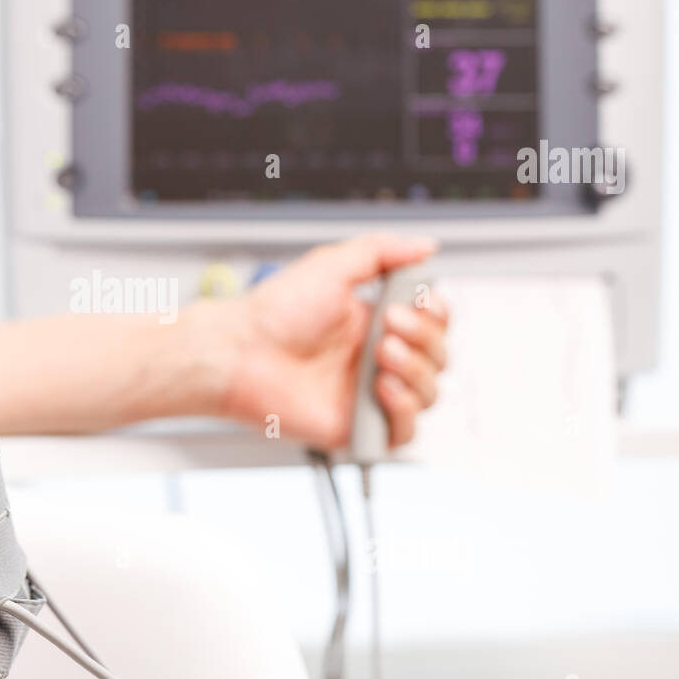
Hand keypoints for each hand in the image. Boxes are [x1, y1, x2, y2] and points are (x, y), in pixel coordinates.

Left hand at [215, 233, 448, 449]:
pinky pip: (404, 432)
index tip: (417, 302)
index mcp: (373, 323)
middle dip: (425, 338)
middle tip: (390, 323)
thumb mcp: (331, 266)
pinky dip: (404, 410)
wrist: (241, 352)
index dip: (435, 315)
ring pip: (429, 394)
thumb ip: (381, 251)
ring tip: (383, 354)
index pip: (432, 325)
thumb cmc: (273, 313)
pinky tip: (382, 389)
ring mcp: (368, 395)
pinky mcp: (356, 427)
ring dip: (417, 371)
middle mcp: (374, 360)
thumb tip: (425, 246)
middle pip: (438, 358)